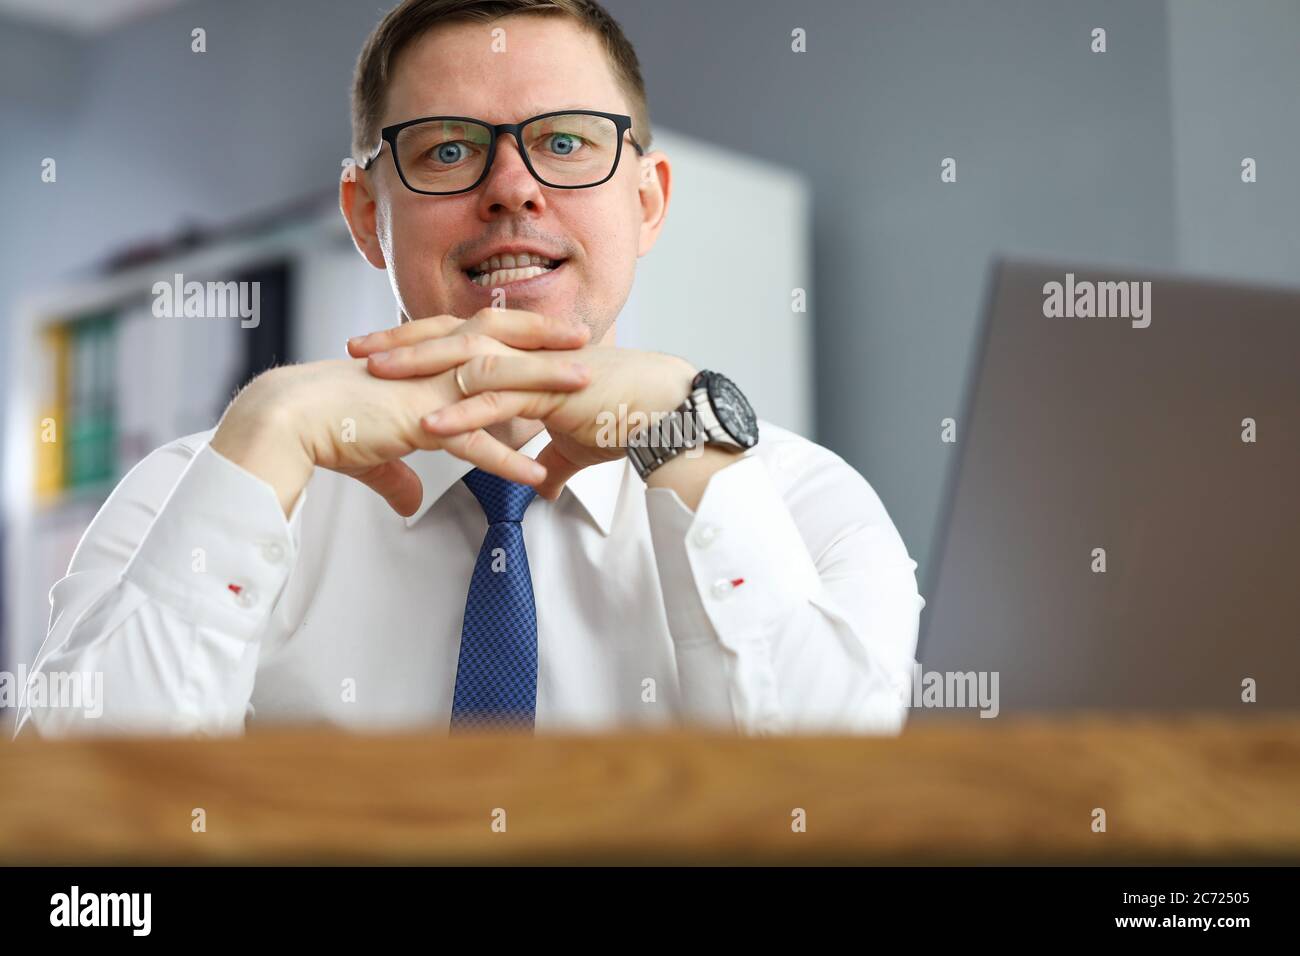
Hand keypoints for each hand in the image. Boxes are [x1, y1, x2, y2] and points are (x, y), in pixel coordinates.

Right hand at [211, 309, 590, 515]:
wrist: (287, 422)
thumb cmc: (324, 428)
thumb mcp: (371, 451)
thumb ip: (396, 473)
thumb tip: (407, 501)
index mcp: (421, 360)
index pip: (479, 335)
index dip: (519, 331)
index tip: (552, 332)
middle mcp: (427, 367)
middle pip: (498, 342)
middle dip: (544, 339)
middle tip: (584, 338)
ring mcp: (424, 390)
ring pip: (495, 379)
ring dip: (543, 383)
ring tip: (584, 390)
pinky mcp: (414, 421)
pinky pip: (469, 440)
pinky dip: (504, 458)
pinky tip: (534, 475)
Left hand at [362, 324, 696, 498]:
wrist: (669, 414)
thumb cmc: (631, 420)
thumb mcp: (581, 445)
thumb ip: (554, 459)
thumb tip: (542, 485)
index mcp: (528, 357)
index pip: (465, 338)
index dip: (422, 341)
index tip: (383, 349)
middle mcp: (528, 354)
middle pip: (454, 337)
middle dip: (402, 342)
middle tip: (357, 349)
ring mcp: (538, 370)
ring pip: (468, 361)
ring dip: (419, 369)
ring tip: (377, 379)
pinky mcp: (553, 394)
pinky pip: (499, 401)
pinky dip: (462, 415)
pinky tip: (429, 428)